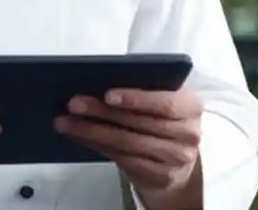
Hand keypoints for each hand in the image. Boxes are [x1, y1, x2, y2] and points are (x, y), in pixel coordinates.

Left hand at [55, 89, 202, 198]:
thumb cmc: (164, 119)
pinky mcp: (160, 176)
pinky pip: (122, 159)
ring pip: (126, 143)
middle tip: (74, 104)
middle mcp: (188, 134)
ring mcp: (176, 159)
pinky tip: (79, 136)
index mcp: (192, 106)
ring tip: (66, 122)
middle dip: (102, 112)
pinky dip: (97, 145)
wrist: (180, 159)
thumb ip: (144, 90)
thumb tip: (97, 82)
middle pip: (138, 123)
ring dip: (91, 131)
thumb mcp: (163, 100)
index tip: (108, 94)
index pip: (165, 103)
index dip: (136, 99)